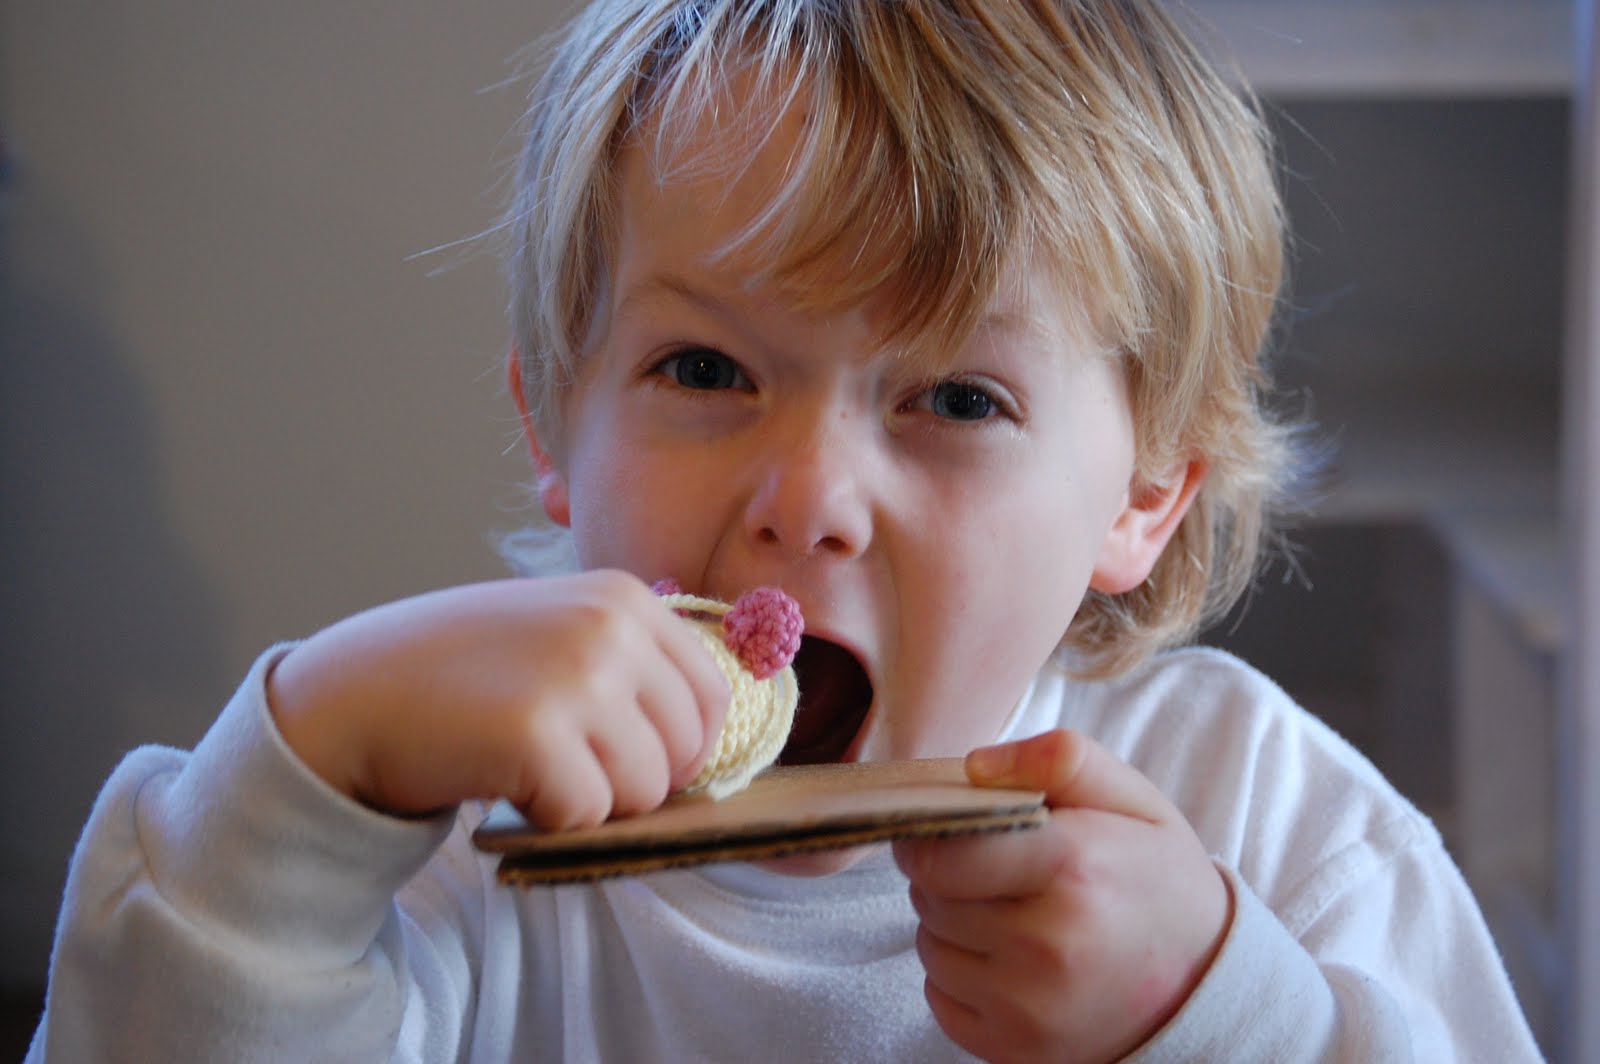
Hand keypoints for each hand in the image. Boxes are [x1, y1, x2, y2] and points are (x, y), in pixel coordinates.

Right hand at [267, 570, 729, 828]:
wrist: (350, 694)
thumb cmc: (457, 675)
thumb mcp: (557, 632)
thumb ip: (630, 666)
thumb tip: (710, 742)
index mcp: (624, 597)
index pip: (712, 695)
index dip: (679, 746)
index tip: (625, 757)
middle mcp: (611, 625)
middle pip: (686, 750)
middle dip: (635, 780)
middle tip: (564, 768)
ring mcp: (578, 675)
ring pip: (646, 790)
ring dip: (591, 803)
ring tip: (529, 769)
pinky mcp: (538, 733)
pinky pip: (589, 815)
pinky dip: (550, 820)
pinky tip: (504, 784)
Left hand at [893, 729, 1231, 1063]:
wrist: (1204, 986)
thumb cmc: (1155, 880)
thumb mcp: (1132, 800)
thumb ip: (1059, 760)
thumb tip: (975, 767)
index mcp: (1073, 869)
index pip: (942, 854)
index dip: (929, 835)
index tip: (946, 830)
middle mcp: (1047, 946)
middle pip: (929, 897)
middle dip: (947, 876)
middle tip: (996, 872)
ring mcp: (1029, 1009)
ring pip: (929, 947)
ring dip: (951, 927)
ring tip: (1011, 916)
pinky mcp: (1014, 1051)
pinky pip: (938, 997)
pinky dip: (960, 976)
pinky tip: (1010, 963)